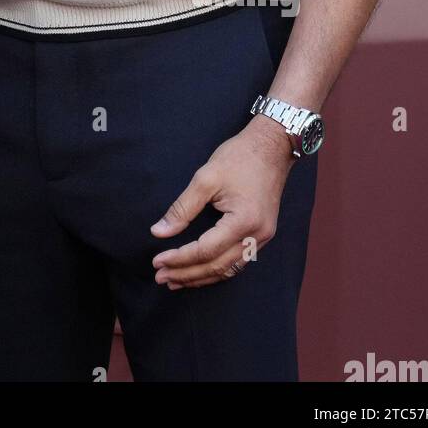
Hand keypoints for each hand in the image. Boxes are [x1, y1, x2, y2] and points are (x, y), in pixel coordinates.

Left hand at [149, 115, 294, 288]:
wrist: (271, 147)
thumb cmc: (239, 158)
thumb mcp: (205, 178)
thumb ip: (182, 208)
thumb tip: (158, 232)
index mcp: (244, 221)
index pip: (205, 251)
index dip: (179, 258)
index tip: (157, 261)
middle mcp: (257, 235)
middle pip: (217, 267)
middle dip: (187, 274)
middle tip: (160, 277)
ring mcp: (263, 237)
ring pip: (229, 270)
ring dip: (201, 277)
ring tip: (175, 280)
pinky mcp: (262, 234)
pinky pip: (238, 261)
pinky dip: (217, 269)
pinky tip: (200, 271)